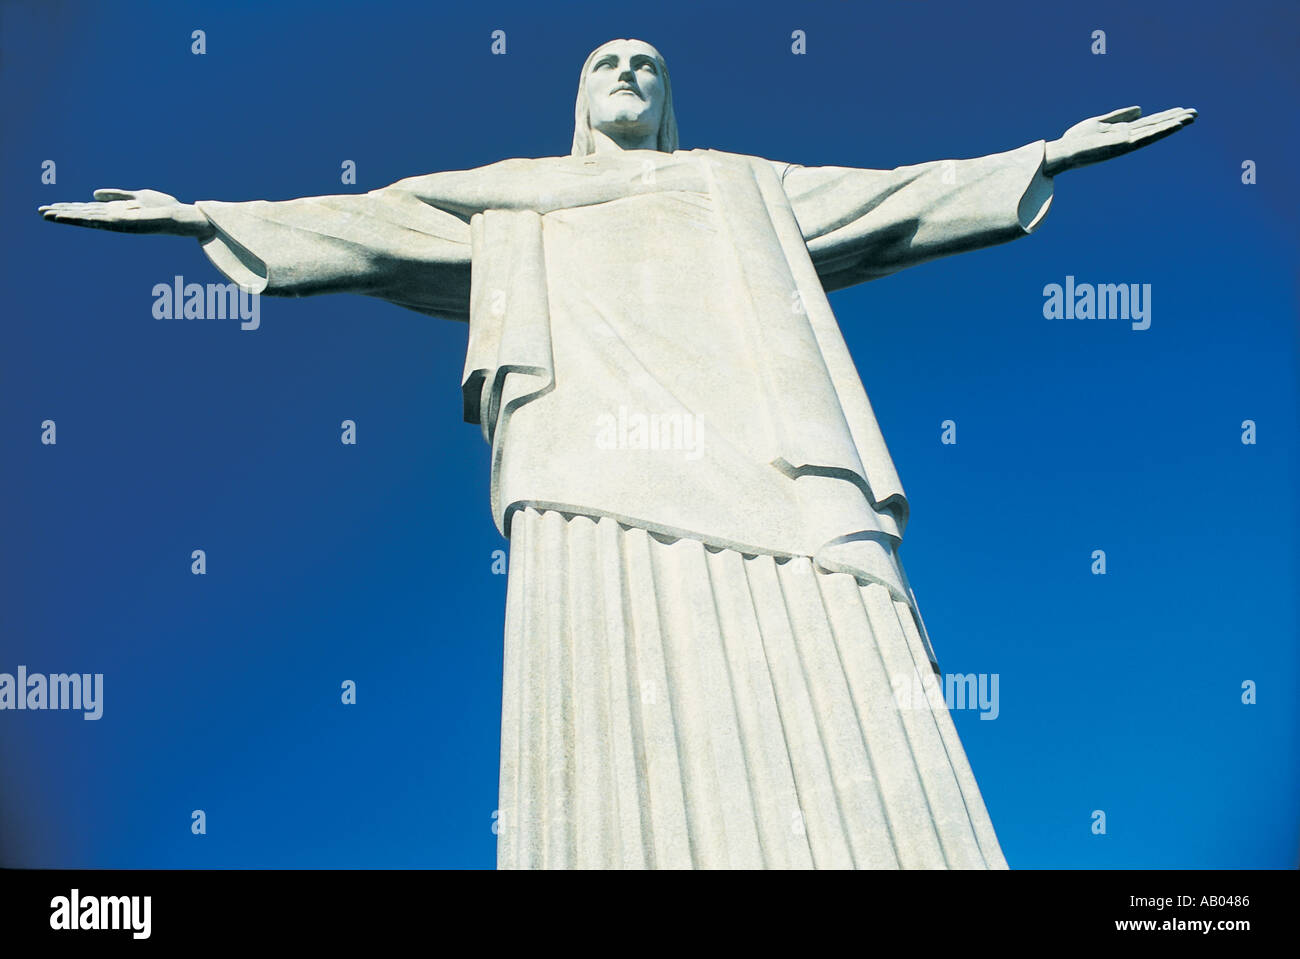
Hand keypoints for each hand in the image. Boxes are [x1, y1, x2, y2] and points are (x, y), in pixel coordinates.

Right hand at [39, 188, 214, 238]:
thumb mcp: (137, 196)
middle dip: (63, 213)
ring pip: (88, 219)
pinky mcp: (126, 223)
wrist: (182, 216)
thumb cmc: (164, 207)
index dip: (69, 208)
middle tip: (40, 212)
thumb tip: (93, 194)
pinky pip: (102, 220)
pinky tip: (73, 216)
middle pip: (84, 215)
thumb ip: (117, 195)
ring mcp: (119, 222)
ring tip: (48, 214)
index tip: (50, 207)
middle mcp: (115, 218)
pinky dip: (87, 218)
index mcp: (116, 211)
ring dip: (69, 216)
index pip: (88, 209)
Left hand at [1043, 106, 1196, 175]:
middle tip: (1196, 113)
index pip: (1149, 123)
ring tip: (1191, 118)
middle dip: (1175, 119)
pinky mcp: (1122, 146)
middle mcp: (1128, 138)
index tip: (1183, 110)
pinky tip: (1173, 125)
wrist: (1064, 152)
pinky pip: (1145, 137)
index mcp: (1123, 132)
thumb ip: (1119, 116)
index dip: (1166, 116)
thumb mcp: (1099, 122)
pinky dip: (1160, 131)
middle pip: (1156, 126)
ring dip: (1173, 124)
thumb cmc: (1076, 140)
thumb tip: (1141, 109)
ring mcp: (1127, 142)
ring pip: (1154, 131)